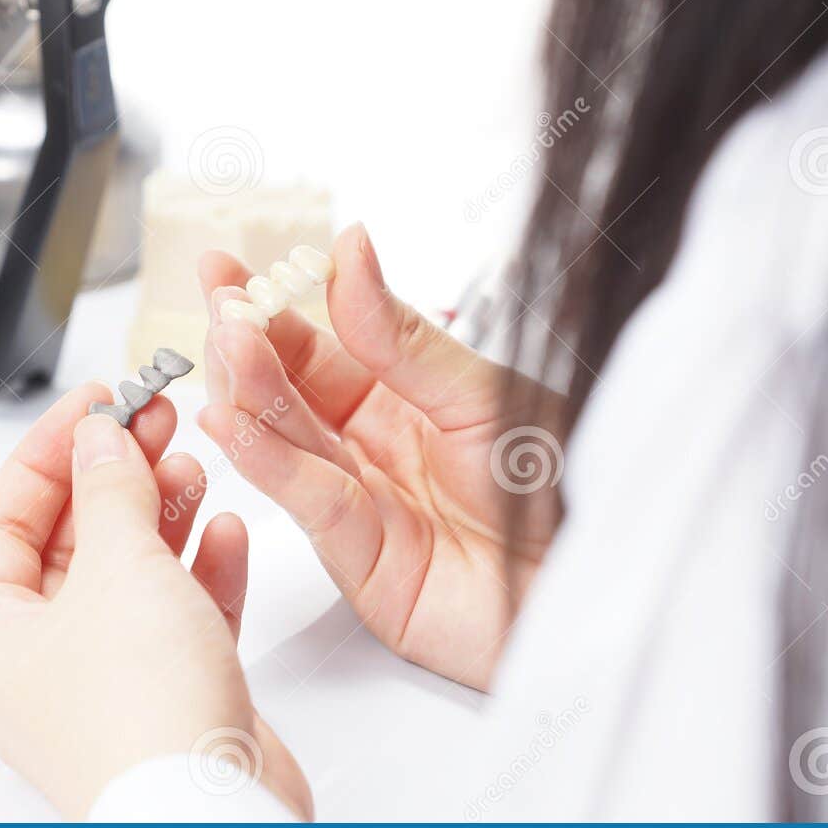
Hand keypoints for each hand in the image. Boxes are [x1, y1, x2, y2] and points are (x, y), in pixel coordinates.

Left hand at [0, 382, 311, 819]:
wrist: (213, 817)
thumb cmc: (140, 716)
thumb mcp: (119, 567)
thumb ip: (110, 488)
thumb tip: (99, 436)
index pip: (1, 516)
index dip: (49, 449)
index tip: (95, 400)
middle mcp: (35, 659)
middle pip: (68, 538)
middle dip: (114, 474)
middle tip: (154, 417)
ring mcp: (101, 679)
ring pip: (125, 572)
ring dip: (161, 513)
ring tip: (191, 463)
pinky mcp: (165, 694)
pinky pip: (175, 613)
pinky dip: (200, 569)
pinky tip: (225, 530)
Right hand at [197, 223, 564, 688]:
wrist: (606, 579)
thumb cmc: (564, 486)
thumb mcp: (480, 389)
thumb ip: (398, 333)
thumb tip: (349, 248)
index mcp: (400, 399)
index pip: (312, 347)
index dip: (267, 308)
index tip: (222, 269)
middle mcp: (369, 449)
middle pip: (286, 394)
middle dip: (246, 347)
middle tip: (221, 307)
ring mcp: (361, 505)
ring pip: (285, 442)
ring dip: (249, 394)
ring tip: (225, 345)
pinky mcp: (361, 564)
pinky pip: (308, 503)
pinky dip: (268, 462)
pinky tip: (234, 422)